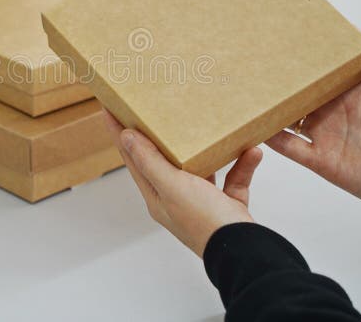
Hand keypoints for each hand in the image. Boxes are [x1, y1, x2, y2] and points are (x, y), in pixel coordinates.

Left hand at [104, 110, 262, 256]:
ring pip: (200, 167)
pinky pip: (233, 178)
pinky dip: (242, 165)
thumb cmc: (206, 222)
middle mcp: (177, 199)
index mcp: (158, 197)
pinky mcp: (227, 205)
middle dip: (160, 134)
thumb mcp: (173, 187)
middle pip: (163, 160)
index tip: (110, 108)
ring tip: (207, 125)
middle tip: (155, 107)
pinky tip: (251, 151)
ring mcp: (203, 202)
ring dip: (207, 148)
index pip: (133, 159)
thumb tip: (127, 138)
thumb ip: (150, 162)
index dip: (120, 134)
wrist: (247, 253)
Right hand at [267, 44, 360, 230]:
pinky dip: (269, 137)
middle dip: (281, 80)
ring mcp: (327, 136)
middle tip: (255, 63)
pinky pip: (289, 147)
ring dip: (271, 106)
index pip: (322, 72)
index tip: (283, 42)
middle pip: (300, 93)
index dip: (304, 60)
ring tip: (248, 90)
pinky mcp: (322, 161)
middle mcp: (336, 111)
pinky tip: (254, 123)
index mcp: (355, 91)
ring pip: (289, 118)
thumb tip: (353, 33)